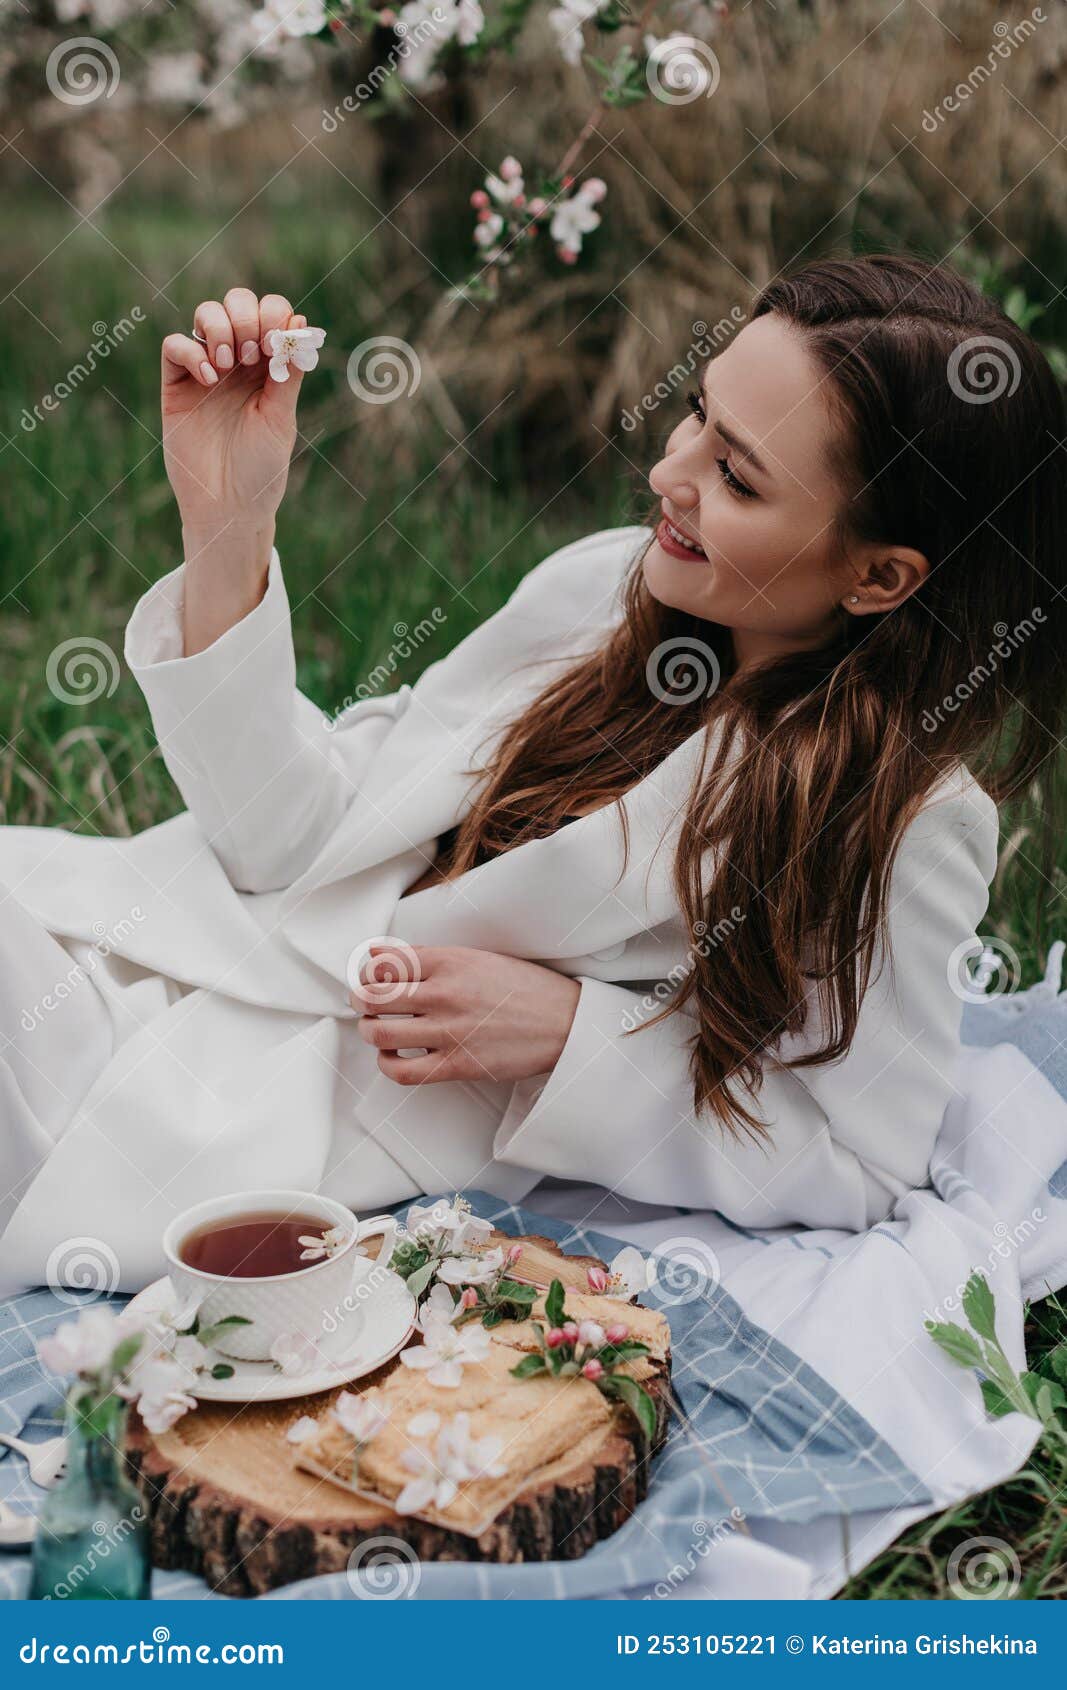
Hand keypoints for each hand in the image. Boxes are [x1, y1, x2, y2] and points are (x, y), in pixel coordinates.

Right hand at [161, 289, 307, 535]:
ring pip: (204, 315)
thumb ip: (288, 372)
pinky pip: (175, 345)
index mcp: (269, 368)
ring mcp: (205, 372)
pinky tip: (210, 379)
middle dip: (245, 315)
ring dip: (220, 328)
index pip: (271, 313)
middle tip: (252, 353)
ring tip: (230, 366)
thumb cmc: (261, 470)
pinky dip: (192, 351)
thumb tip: (301, 322)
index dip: (274, 314)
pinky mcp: (176, 386)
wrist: (228, 507)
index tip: (276, 342)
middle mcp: (238, 363)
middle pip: (236, 303)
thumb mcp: (282, 419)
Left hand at [350, 944, 581, 1086]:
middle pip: (372, 996)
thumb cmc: (522, 988)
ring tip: (378, 1029)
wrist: (565, 1022)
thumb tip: (377, 952)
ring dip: (369, 1030)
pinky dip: (387, 1064)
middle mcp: (444, 993)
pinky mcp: (458, 1064)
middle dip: (360, 1000)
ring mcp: (450, 1031)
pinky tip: (393, 1057)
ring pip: (379, 1032)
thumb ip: (426, 956)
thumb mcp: (476, 958)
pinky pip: (403, 1071)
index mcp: (450, 961)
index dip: (367, 972)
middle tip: (366, 1004)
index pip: (384, 963)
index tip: (370, 978)